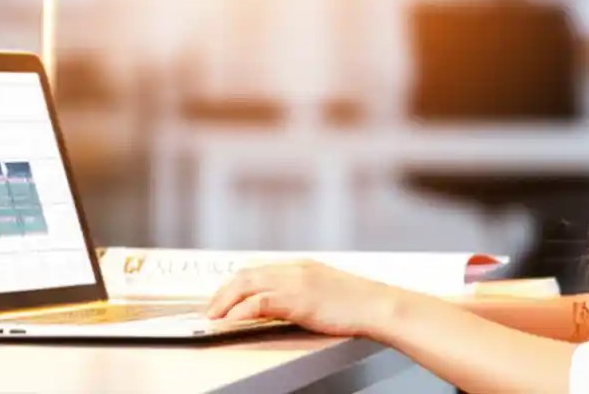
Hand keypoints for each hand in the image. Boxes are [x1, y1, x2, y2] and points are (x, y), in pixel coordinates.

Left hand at [204, 260, 400, 337]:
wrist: (378, 307)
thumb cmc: (360, 305)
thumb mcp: (327, 292)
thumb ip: (305, 293)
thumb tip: (285, 306)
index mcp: (302, 266)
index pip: (258, 269)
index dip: (236, 284)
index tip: (224, 298)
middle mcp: (295, 269)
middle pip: (246, 274)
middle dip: (223, 292)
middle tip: (210, 310)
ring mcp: (295, 282)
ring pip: (247, 284)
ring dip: (225, 301)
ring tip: (213, 317)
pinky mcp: (297, 299)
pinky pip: (258, 303)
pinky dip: (239, 312)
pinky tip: (230, 321)